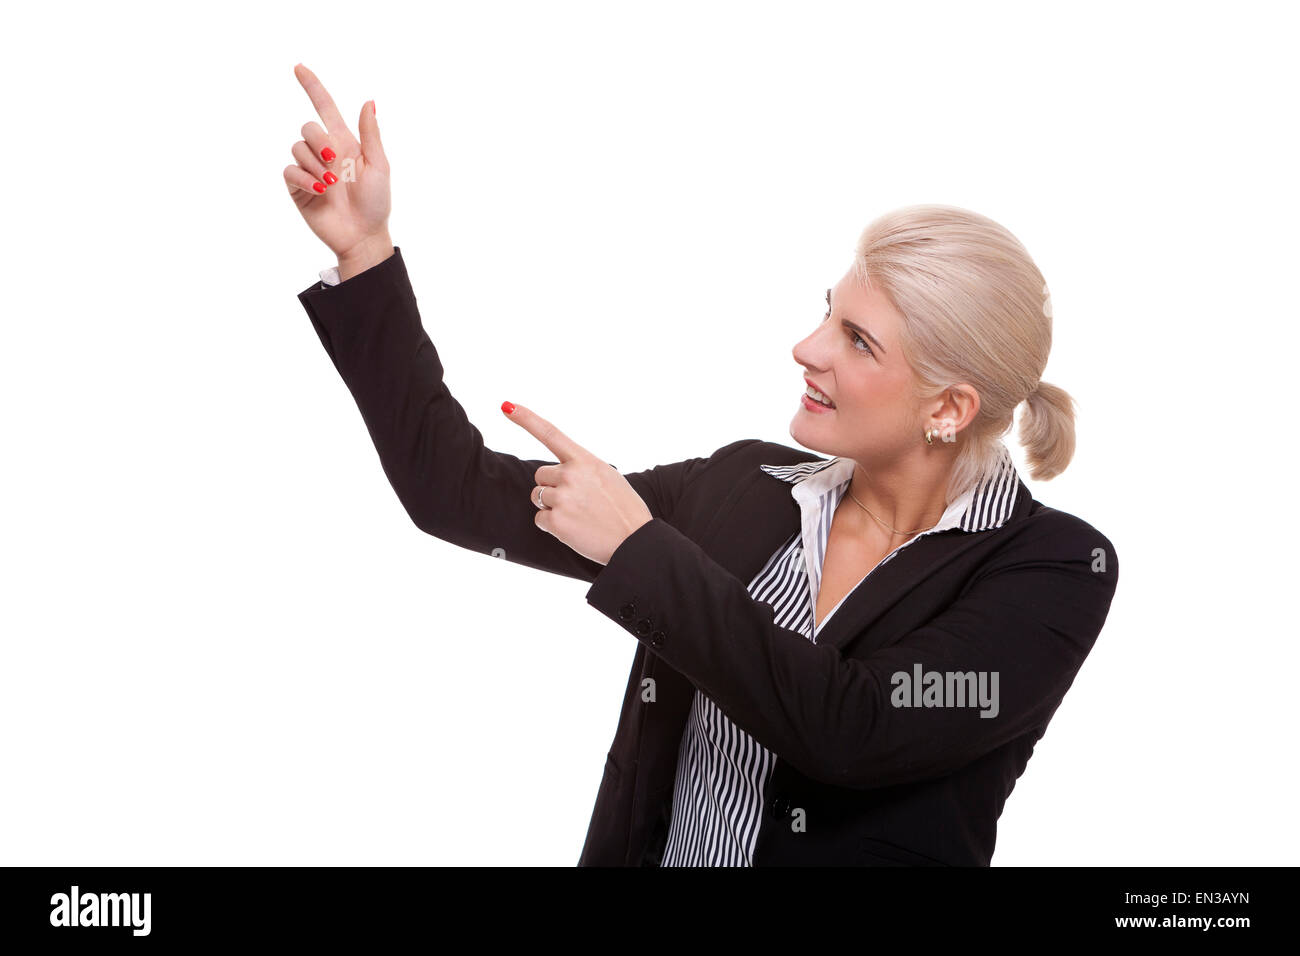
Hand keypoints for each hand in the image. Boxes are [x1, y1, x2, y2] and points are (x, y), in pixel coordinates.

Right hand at [284, 64, 391, 270]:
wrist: (364, 234)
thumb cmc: (376, 202)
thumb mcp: (379, 165)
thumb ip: (370, 134)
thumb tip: (369, 101)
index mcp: (344, 142)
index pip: (324, 107)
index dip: (312, 86)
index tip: (298, 67)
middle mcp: (324, 152)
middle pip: (308, 128)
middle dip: (319, 141)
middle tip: (335, 162)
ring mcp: (309, 169)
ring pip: (298, 149)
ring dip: (314, 165)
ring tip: (331, 185)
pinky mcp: (298, 188)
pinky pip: (289, 171)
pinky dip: (304, 178)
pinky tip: (319, 190)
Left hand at [503, 403, 652, 565]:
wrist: (634, 541)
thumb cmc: (624, 510)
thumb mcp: (608, 477)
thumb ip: (583, 468)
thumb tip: (559, 472)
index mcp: (585, 461)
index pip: (550, 433)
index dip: (526, 418)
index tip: (507, 406)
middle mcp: (571, 475)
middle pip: (540, 476)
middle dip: (552, 487)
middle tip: (578, 501)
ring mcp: (562, 498)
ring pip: (538, 497)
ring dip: (552, 507)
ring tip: (578, 516)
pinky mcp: (556, 521)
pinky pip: (540, 519)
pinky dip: (552, 525)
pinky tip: (574, 528)